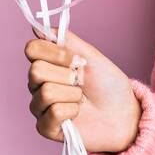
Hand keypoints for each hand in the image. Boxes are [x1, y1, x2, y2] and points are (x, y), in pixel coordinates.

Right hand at [26, 29, 139, 153]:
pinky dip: (72, 110)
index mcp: (48, 64)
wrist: (123, 113)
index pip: (32, 49)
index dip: (55, 53)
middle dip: (67, 74)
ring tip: (82, 99)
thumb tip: (37, 27)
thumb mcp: (91, 56)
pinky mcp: (45, 127)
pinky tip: (77, 113)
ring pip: (46, 92)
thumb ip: (66, 40)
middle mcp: (39, 84)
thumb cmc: (108, 85)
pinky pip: (53, 113)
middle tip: (81, 81)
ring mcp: (40, 106)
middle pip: (36, 71)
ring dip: (73, 94)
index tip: (76, 59)